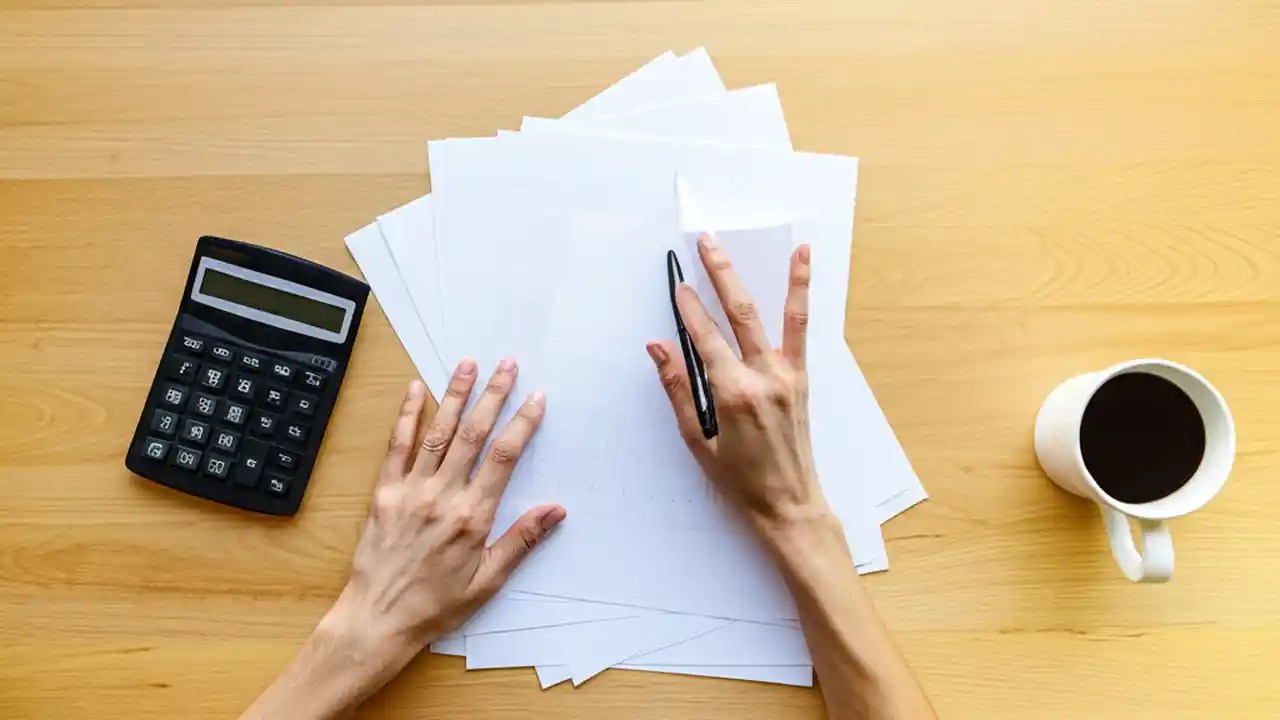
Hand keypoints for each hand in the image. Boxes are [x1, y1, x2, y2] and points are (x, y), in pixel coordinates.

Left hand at [325, 359, 564, 664]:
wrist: (379, 619)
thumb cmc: (436, 605)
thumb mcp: (488, 580)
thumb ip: (521, 540)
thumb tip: (555, 510)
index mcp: (473, 516)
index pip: (504, 457)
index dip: (523, 423)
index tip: (536, 398)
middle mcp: (442, 496)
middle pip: (473, 434)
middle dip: (492, 395)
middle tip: (507, 364)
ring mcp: (411, 491)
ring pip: (438, 432)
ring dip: (454, 395)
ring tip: (468, 364)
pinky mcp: (384, 494)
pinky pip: (397, 447)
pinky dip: (406, 416)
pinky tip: (415, 390)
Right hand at [646, 234, 829, 538]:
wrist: (789, 504)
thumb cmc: (739, 481)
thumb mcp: (697, 441)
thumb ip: (678, 390)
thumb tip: (659, 348)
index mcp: (734, 395)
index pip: (706, 339)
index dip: (689, 309)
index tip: (678, 284)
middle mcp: (764, 378)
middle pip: (738, 314)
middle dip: (719, 275)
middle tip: (704, 243)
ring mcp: (787, 375)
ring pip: (770, 313)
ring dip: (753, 278)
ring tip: (742, 247)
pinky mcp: (801, 378)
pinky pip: (800, 327)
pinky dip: (800, 291)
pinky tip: (802, 260)